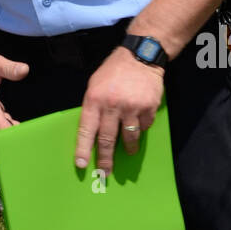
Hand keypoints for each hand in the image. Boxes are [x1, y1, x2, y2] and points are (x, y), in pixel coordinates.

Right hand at [0, 45, 29, 129]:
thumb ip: (10, 68)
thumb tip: (25, 70)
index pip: (0, 127)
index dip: (13, 134)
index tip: (26, 134)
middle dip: (14, 134)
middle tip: (32, 133)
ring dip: (9, 128)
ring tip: (27, 129)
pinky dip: (3, 122)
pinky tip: (14, 121)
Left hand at [75, 45, 163, 174]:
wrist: (141, 56)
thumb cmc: (113, 71)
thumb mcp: (95, 85)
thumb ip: (93, 107)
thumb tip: (92, 132)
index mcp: (94, 100)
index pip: (87, 130)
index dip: (83, 149)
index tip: (81, 165)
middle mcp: (112, 105)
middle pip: (108, 139)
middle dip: (106, 159)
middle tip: (105, 173)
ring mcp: (132, 107)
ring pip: (130, 137)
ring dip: (129, 148)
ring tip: (128, 152)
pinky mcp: (149, 108)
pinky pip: (144, 126)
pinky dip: (141, 128)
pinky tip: (140, 123)